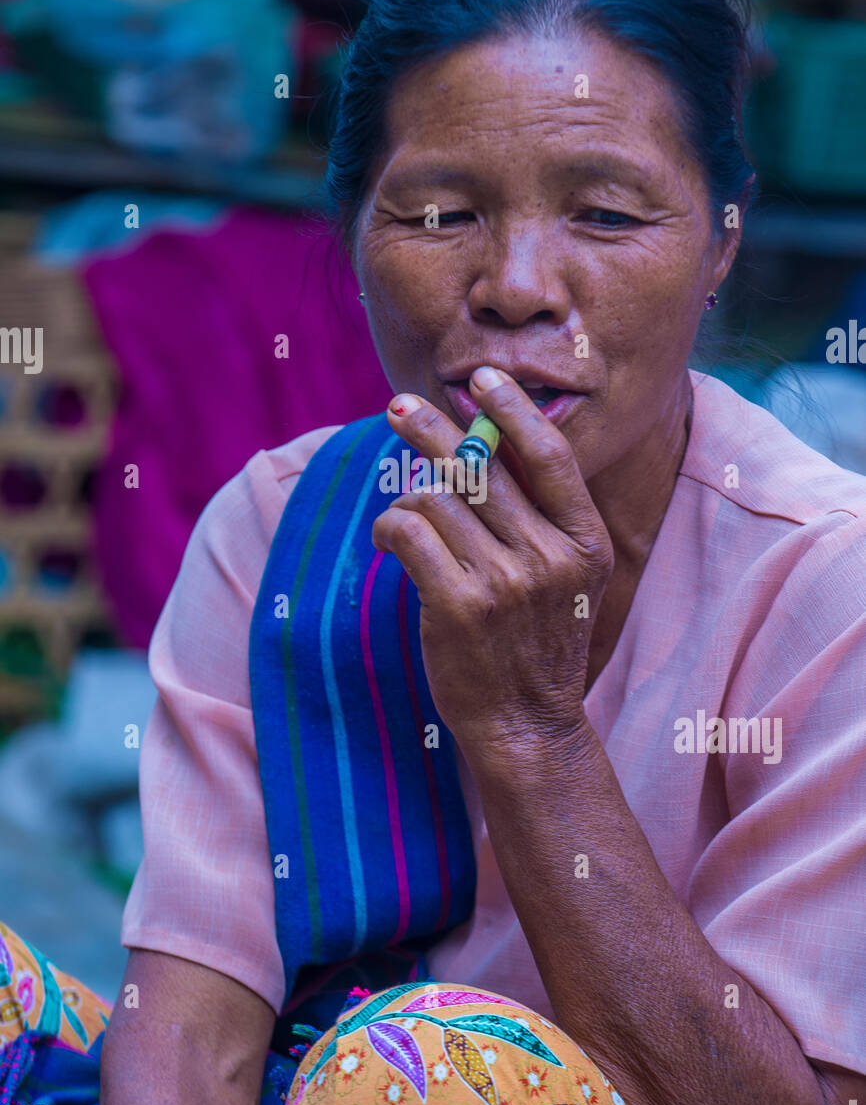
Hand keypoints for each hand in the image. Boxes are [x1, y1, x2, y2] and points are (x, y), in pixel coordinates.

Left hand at [371, 367, 613, 770]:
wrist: (528, 726)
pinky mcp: (460, 605)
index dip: (513, 409)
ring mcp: (507, 581)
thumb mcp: (568, 581)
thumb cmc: (537, 646)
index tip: (483, 378)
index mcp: (585, 542)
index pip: (550, 455)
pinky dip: (390, 526)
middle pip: (481, 465)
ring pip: (438, 497)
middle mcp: (550, 556)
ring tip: (403, 518)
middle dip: (432, 428)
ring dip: (408, 499)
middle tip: (399, 407)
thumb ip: (541, 521)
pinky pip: (409, 532)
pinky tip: (388, 538)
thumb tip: (487, 447)